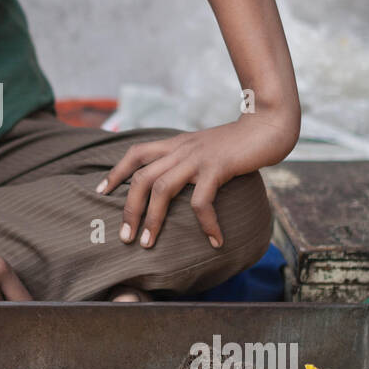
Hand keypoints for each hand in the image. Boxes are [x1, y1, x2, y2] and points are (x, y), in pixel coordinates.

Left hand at [95, 113, 296, 249]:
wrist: (268, 125)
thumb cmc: (239, 142)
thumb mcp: (205, 148)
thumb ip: (188, 160)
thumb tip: (179, 183)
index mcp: (175, 144)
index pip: (135, 154)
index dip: (116, 172)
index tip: (101, 191)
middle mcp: (181, 149)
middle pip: (141, 177)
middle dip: (129, 208)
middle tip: (125, 236)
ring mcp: (197, 158)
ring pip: (161, 189)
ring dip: (152, 219)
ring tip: (148, 244)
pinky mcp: (218, 167)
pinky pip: (201, 200)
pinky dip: (205, 223)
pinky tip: (214, 240)